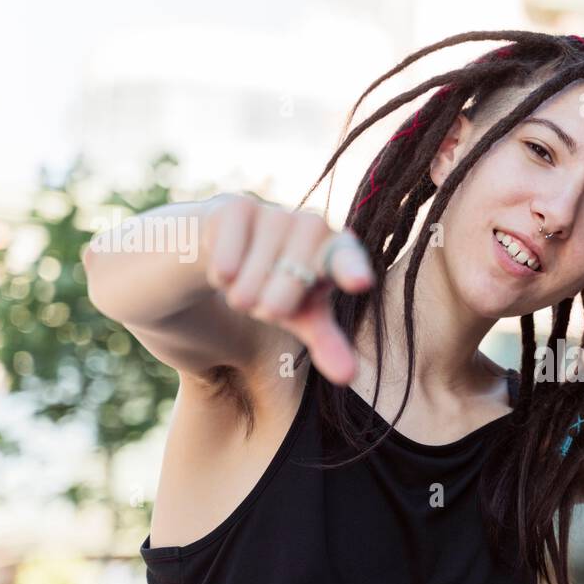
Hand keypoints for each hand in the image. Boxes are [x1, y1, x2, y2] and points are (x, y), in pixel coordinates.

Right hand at [201, 194, 374, 384]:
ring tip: (245, 285)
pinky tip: (225, 267)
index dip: (352, 270)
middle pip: (293, 279)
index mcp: (336, 251)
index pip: (347, 259)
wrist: (224, 249)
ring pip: (256, 274)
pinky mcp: (237, 206)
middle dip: (275, 303)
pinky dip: (223, 274)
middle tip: (267, 304)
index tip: (361, 283)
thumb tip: (348, 377)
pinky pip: (227, 258)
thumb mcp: (303, 316)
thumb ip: (328, 342)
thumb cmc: (274, 284)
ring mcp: (275, 211)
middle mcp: (312, 224)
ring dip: (245, 293)